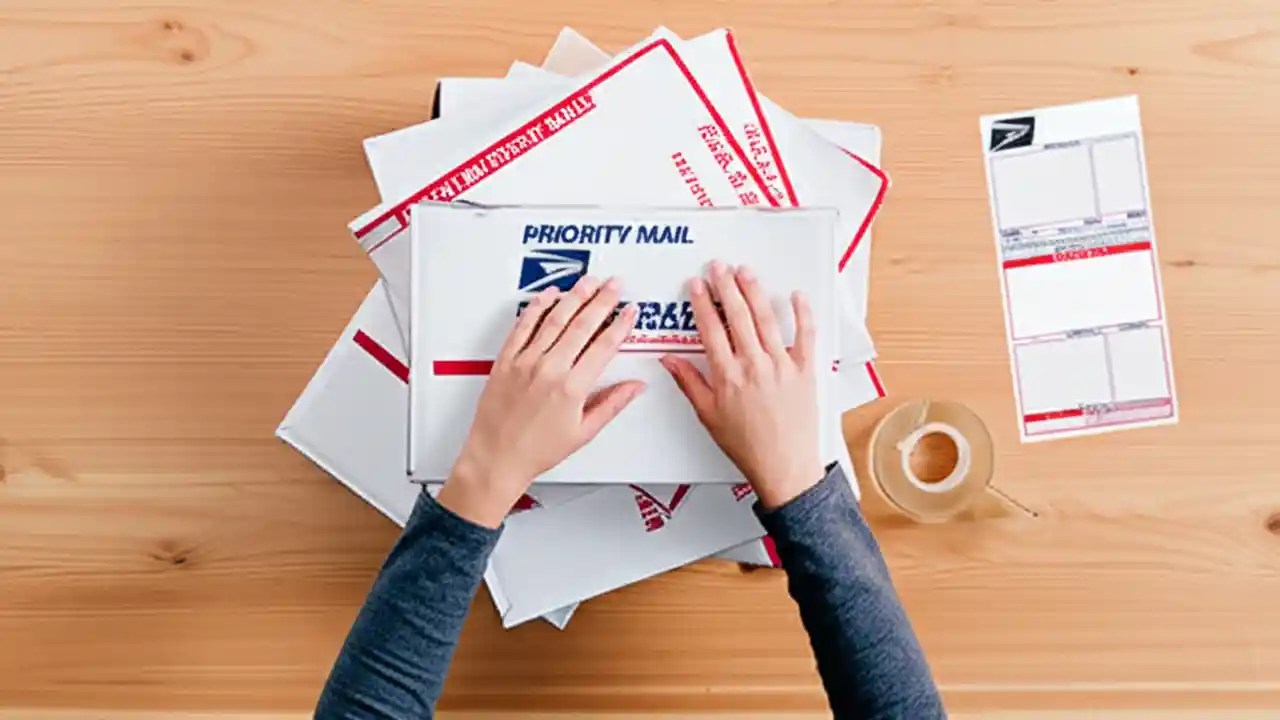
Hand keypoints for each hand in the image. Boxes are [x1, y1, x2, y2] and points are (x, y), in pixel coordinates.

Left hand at [438, 276, 645, 527]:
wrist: (496, 458)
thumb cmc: (536, 450)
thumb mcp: (583, 432)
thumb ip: (611, 404)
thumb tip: (634, 387)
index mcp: (572, 388)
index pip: (604, 346)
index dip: (620, 325)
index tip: (630, 312)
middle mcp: (549, 370)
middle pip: (582, 324)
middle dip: (602, 300)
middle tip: (614, 285)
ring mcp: (525, 362)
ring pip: (554, 319)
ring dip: (574, 296)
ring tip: (588, 282)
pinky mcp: (506, 360)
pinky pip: (523, 326)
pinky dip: (537, 307)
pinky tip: (549, 295)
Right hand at [660, 261, 822, 509]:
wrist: (784, 466)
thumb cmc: (747, 445)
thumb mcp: (708, 415)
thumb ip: (689, 383)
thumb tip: (669, 360)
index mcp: (727, 376)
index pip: (710, 329)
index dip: (702, 303)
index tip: (696, 285)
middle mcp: (754, 366)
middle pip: (737, 316)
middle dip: (726, 286)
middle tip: (718, 267)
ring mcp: (782, 366)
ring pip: (766, 319)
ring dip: (754, 291)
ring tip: (745, 272)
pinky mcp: (805, 371)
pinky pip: (806, 335)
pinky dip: (802, 313)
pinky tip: (795, 295)